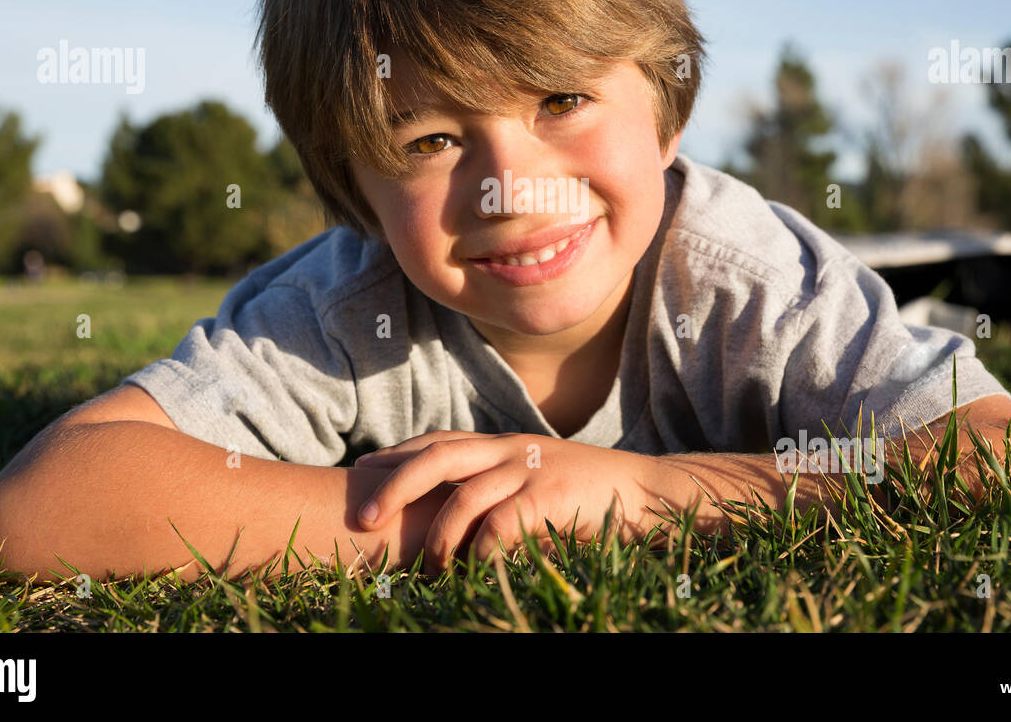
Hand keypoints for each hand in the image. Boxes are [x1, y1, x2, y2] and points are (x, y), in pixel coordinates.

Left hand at [352, 431, 657, 573]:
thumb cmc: (590, 497)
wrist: (648, 492)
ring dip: (439, 536)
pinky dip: (482, 551)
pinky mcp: (552, 495)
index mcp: (504, 443)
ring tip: (429, 568)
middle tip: (362, 517)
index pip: (439, 440)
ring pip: (464, 495)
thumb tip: (459, 522)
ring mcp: (531, 468)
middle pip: (436, 457)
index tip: (364, 473)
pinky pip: (502, 523)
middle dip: (394, 486)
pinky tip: (474, 570)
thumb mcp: (537, 480)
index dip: (398, 455)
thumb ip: (500, 488)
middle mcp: (510, 448)